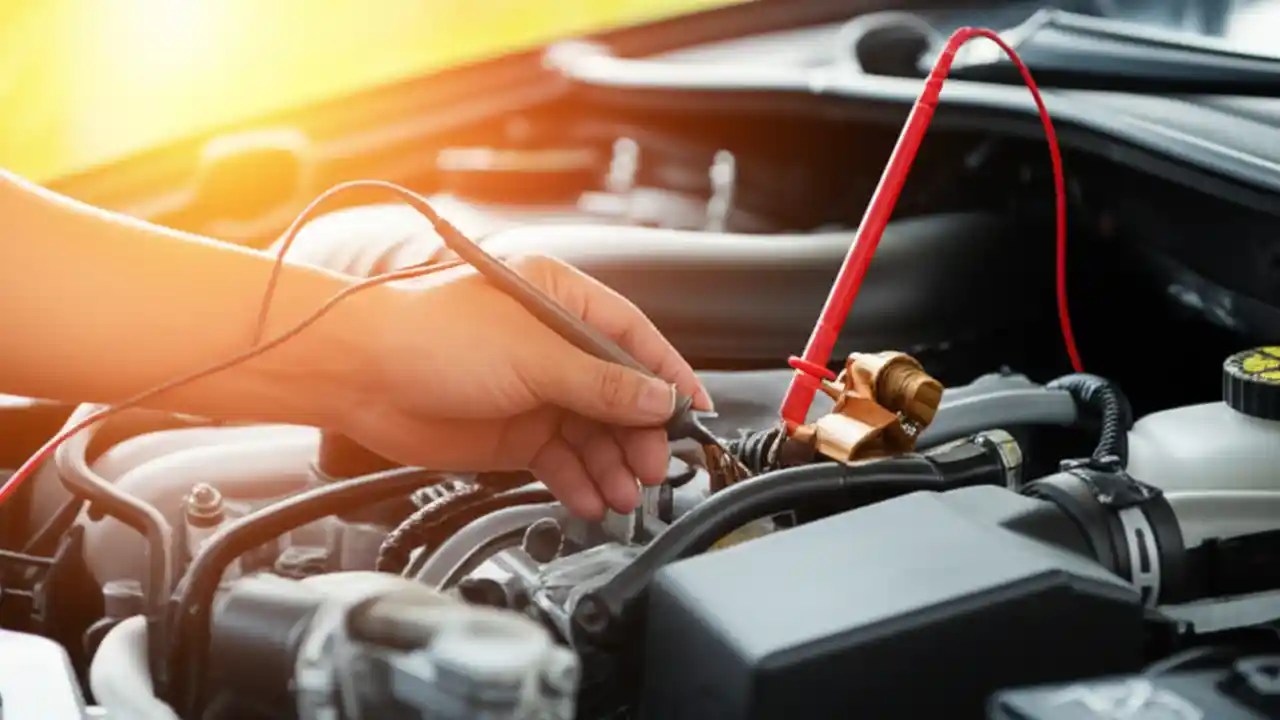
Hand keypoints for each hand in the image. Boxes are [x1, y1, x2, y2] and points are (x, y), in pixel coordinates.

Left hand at [335, 255, 711, 519]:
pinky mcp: (513, 431)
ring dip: (612, 465)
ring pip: (593, 433)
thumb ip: (599, 383)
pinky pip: (561, 459)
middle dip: (640, 433)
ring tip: (625, 494)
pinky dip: (578, 481)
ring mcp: (534, 390)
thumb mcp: (531, 356)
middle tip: (656, 467)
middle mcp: (553, 345)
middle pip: (619, 394)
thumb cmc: (430, 336)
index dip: (668, 376)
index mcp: (563, 301)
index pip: (634, 339)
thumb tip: (655, 398)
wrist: (359, 373)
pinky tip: (591, 500)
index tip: (694, 411)